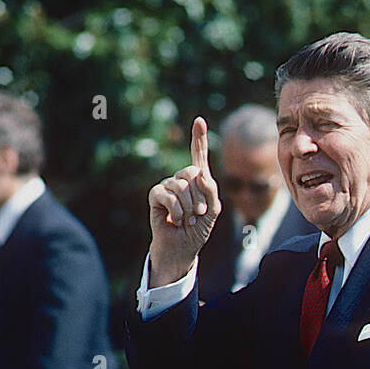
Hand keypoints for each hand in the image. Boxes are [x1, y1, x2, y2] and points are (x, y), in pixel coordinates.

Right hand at [147, 117, 221, 285]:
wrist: (183, 248)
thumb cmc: (198, 229)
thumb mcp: (213, 210)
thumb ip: (211, 190)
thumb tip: (200, 172)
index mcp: (197, 180)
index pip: (198, 155)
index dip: (199, 138)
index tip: (199, 120)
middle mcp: (181, 179)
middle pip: (191, 172)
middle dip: (199, 196)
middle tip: (199, 213)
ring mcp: (167, 186)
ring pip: (180, 186)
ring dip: (188, 207)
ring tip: (188, 219)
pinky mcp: (156, 195)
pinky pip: (167, 195)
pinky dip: (176, 211)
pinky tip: (175, 220)